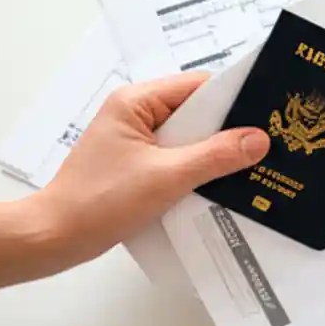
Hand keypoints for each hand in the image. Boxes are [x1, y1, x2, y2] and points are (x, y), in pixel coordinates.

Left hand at [34, 72, 269, 269]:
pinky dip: (199, 169)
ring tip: (254, 164)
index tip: (269, 113)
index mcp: (136, 102)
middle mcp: (135, 114)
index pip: (197, 87)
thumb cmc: (101, 201)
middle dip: (229, 129)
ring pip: (189, 138)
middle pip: (196, 112)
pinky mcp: (136, 165)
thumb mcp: (167, 177)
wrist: (54, 238)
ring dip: (215, 152)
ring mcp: (135, 141)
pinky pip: (178, 158)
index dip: (234, 98)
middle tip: (270, 142)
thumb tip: (260, 139)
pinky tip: (222, 184)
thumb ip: (216, 155)